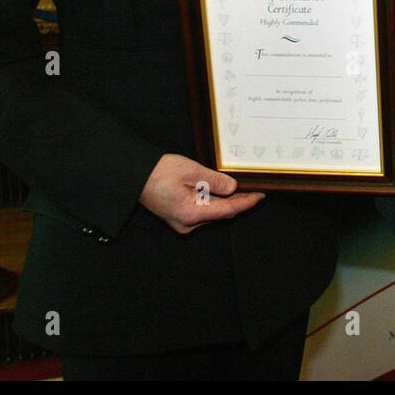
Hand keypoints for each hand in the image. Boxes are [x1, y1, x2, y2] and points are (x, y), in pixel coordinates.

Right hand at [139, 153, 263, 234]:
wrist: (134, 176)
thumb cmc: (158, 172)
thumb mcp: (191, 171)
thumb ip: (214, 181)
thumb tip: (232, 188)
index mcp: (191, 214)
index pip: (228, 210)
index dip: (246, 203)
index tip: (260, 196)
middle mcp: (187, 224)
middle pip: (221, 214)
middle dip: (237, 202)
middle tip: (253, 189)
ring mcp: (182, 223)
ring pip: (212, 213)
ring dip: (225, 202)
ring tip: (239, 188)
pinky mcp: (179, 218)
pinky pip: (202, 212)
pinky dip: (213, 203)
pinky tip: (219, 192)